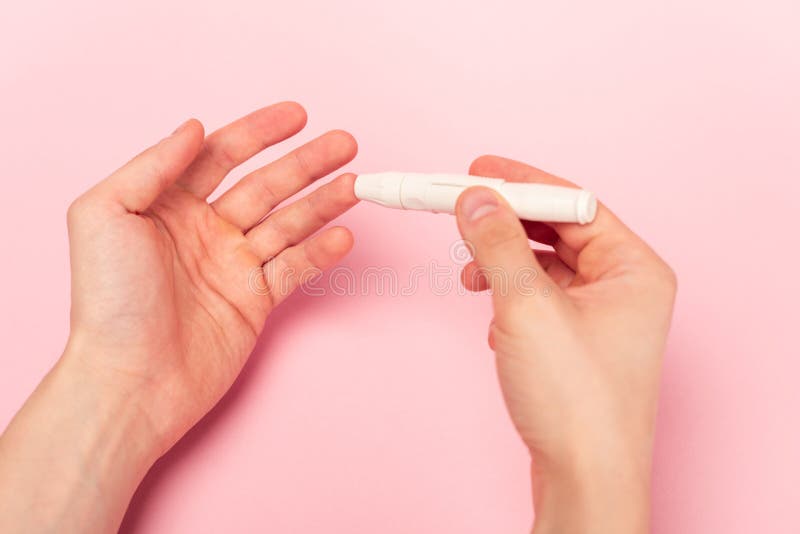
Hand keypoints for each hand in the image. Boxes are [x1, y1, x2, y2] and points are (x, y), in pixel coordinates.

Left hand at [66, 102, 358, 451]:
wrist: (131, 379)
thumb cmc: (108, 300)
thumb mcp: (106, 214)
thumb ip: (152, 165)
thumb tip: (194, 126)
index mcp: (169, 205)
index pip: (222, 154)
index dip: (261, 131)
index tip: (298, 115)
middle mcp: (205, 230)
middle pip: (266, 184)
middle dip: (307, 163)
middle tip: (346, 145)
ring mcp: (233, 265)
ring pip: (288, 223)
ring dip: (325, 202)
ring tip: (358, 185)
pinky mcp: (255, 301)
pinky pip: (295, 268)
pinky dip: (321, 252)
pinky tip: (343, 236)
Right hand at [454, 156, 676, 533]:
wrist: (584, 478)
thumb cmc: (576, 400)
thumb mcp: (527, 306)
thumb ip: (497, 244)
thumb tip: (473, 198)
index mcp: (634, 267)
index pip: (572, 204)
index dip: (521, 183)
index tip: (477, 171)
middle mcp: (624, 287)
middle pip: (557, 231)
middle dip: (507, 224)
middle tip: (462, 208)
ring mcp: (602, 317)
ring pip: (543, 265)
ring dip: (502, 262)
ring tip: (469, 273)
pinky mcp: (577, 342)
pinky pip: (539, 298)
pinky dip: (509, 296)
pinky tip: (490, 316)